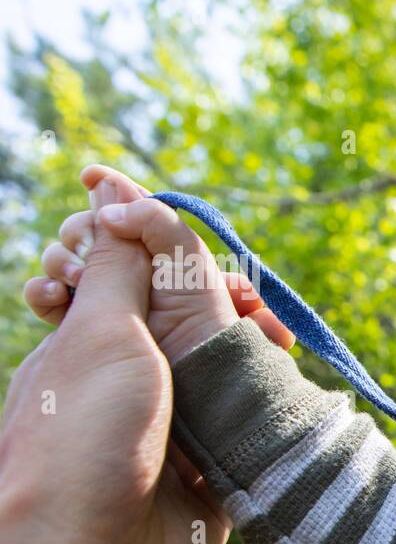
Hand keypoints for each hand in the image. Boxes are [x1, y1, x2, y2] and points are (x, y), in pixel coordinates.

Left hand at [1, 167, 292, 543]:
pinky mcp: (211, 473)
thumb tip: (118, 197)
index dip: (180, 257)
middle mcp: (136, 380)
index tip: (210, 251)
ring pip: (229, 369)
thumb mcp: (100, 335)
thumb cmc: (79, 443)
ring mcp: (175, 428)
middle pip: (197, 319)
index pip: (146, 278)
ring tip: (278, 343)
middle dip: (232, 303)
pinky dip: (271, 403)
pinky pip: (249, 425)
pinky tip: (287, 385)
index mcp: (95, 341)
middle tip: (257, 307)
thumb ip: (121, 267)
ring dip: (258, 350)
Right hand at [22, 165, 294, 360]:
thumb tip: (108, 205)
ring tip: (78, 278)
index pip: (125, 207)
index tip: (90, 175)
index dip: (107, 187)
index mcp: (156, 245)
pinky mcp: (85, 325)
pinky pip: (49, 299)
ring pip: (62, 259)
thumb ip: (153, 219)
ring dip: (62, 260)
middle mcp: (128, 267)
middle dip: (82, 230)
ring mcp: (105, 296)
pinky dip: (44, 291)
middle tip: (92, 246)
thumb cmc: (202, 313)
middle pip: (85, 229)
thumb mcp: (186, 255)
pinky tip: (56, 295)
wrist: (196, 367)